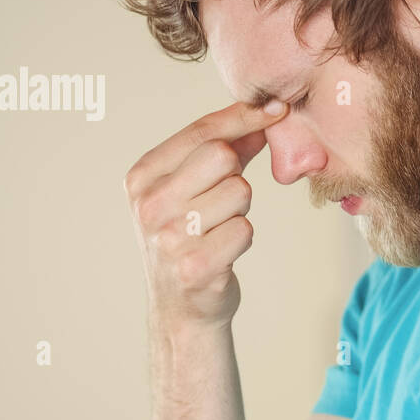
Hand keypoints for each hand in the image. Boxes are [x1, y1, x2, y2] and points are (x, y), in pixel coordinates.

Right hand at [124, 101, 287, 328]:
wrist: (180, 310)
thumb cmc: (188, 241)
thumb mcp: (189, 191)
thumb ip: (222, 151)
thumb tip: (265, 114)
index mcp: (141, 178)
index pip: (201, 131)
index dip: (244, 116)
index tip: (278, 109)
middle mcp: (149, 205)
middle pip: (222, 156)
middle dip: (237, 174)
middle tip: (223, 201)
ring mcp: (168, 237)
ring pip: (238, 192)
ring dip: (240, 211)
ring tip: (217, 231)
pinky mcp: (195, 267)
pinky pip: (244, 230)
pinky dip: (242, 238)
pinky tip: (222, 252)